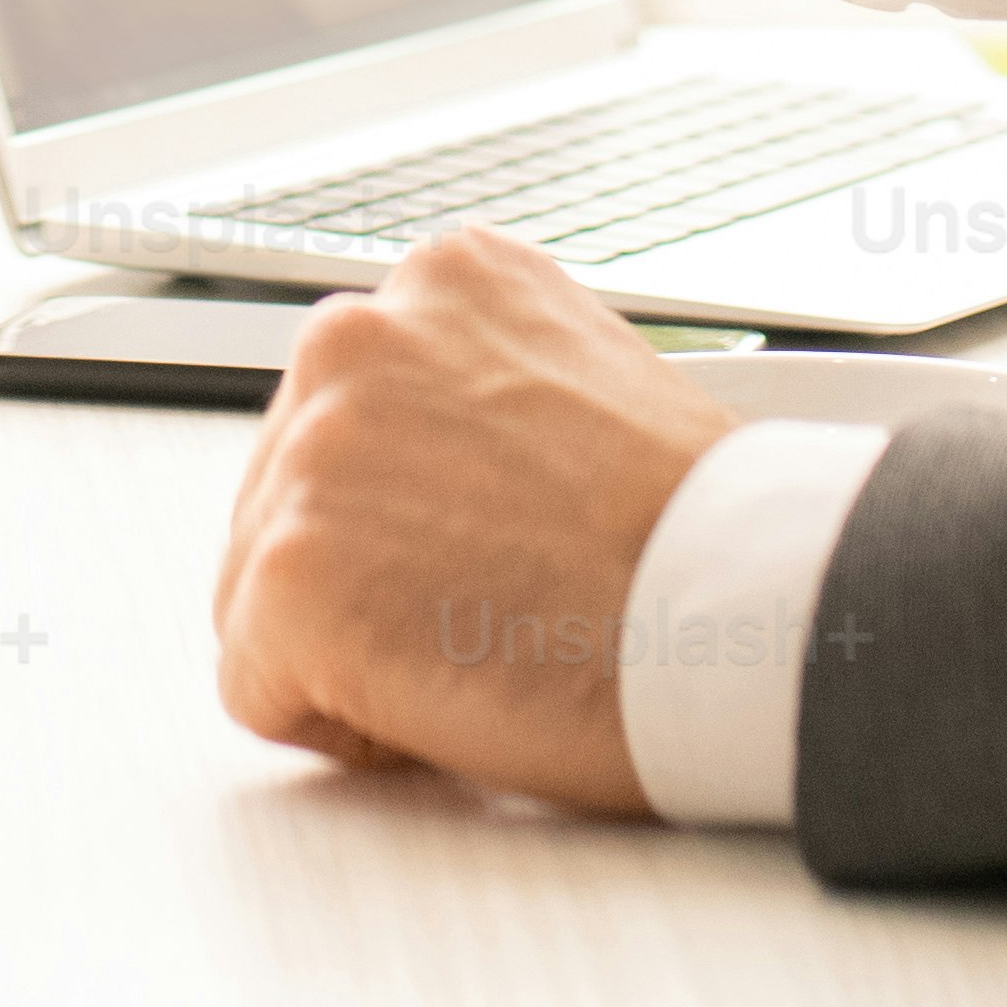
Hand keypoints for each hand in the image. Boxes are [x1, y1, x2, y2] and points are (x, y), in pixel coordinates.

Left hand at [205, 230, 736, 818]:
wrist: (748, 611)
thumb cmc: (701, 539)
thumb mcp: (586, 387)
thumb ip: (479, 401)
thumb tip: (425, 477)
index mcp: (441, 280)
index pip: (351, 413)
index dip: (418, 512)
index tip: (498, 546)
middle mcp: (355, 337)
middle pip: (289, 496)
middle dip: (370, 573)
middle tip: (500, 610)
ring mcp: (309, 454)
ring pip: (262, 593)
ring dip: (356, 646)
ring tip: (487, 650)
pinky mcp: (287, 576)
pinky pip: (258, 688)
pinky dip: (345, 726)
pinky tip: (451, 701)